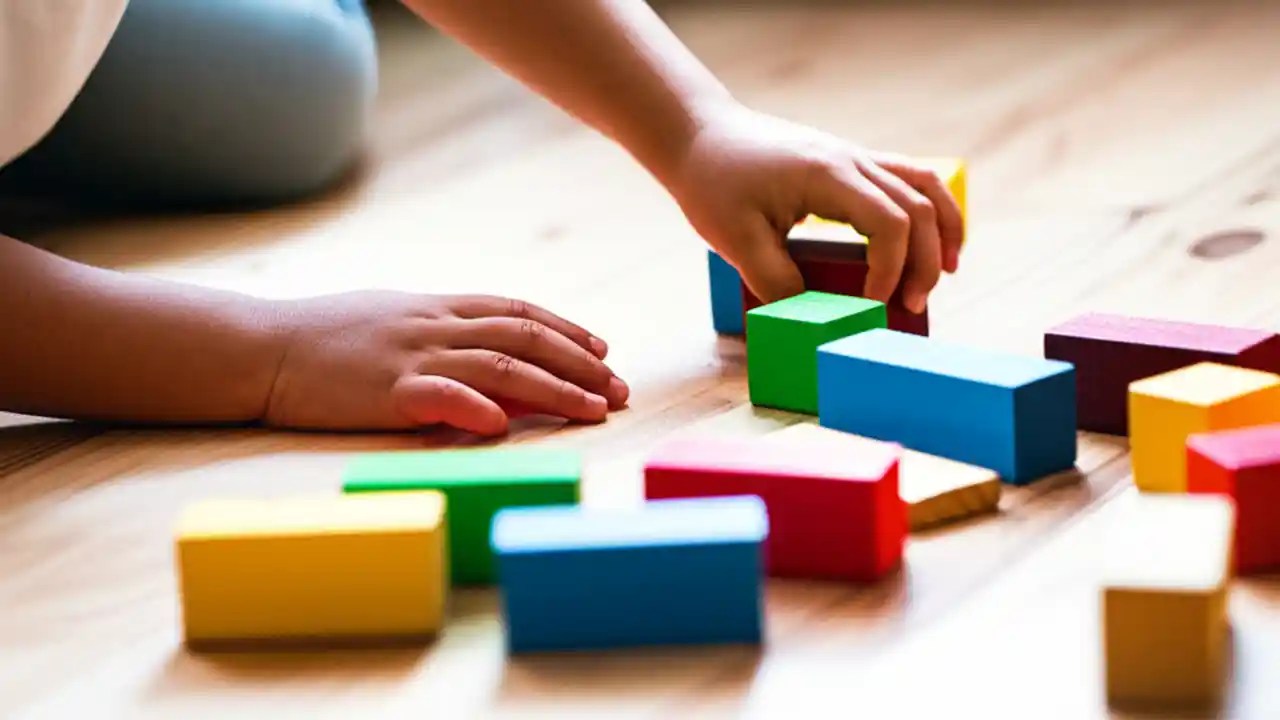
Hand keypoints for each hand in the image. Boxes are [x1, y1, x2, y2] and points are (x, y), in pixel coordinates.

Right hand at [262, 291, 627, 434]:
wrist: (263, 346)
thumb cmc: (326, 336)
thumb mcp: (393, 316)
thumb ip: (441, 327)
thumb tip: (485, 344)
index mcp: (438, 307)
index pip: (519, 311)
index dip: (566, 330)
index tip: (603, 350)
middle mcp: (435, 325)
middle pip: (525, 338)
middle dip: (580, 364)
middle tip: (620, 389)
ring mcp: (412, 356)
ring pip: (500, 366)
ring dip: (554, 389)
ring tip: (594, 409)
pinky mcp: (385, 391)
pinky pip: (439, 397)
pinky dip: (475, 408)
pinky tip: (504, 425)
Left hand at [663, 102, 964, 310]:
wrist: (701, 135)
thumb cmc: (713, 183)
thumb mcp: (734, 240)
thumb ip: (774, 280)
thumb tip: (813, 315)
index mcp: (827, 175)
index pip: (888, 224)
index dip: (891, 270)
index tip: (871, 305)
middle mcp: (851, 160)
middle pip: (918, 207)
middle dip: (925, 262)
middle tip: (911, 308)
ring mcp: (854, 157)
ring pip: (924, 185)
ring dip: (944, 229)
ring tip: (949, 272)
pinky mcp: (849, 163)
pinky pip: (906, 180)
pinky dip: (927, 210)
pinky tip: (927, 240)